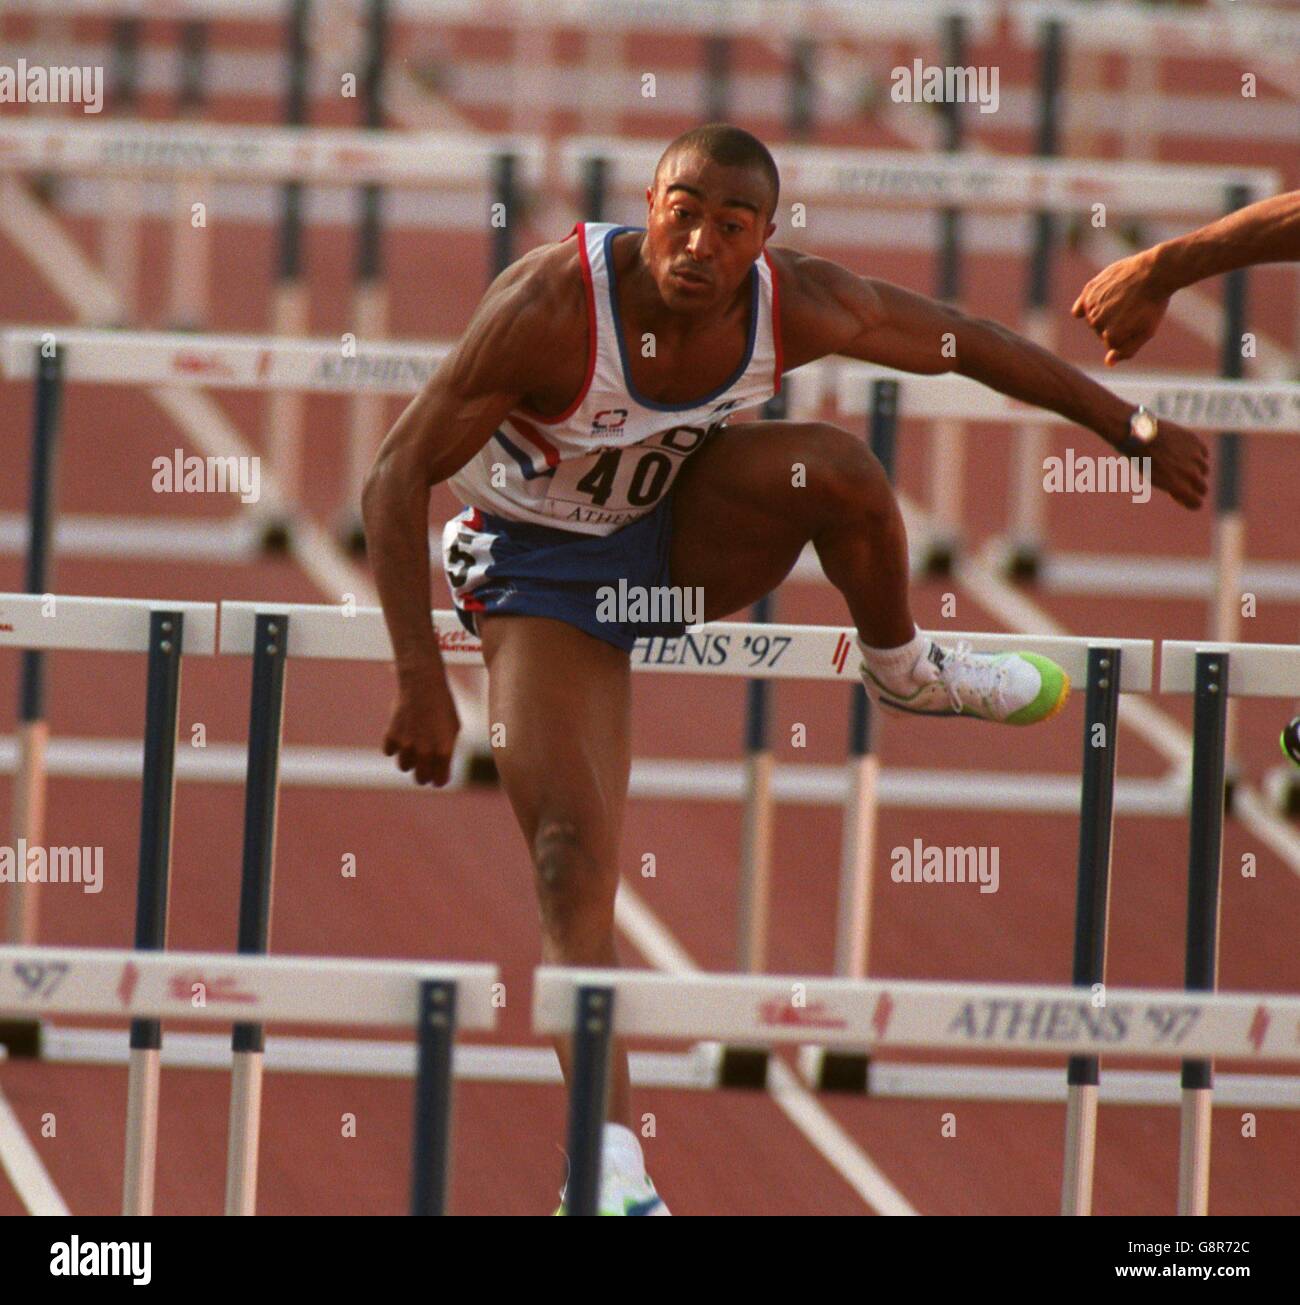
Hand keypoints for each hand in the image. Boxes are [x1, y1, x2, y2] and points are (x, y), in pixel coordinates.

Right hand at [382, 667, 459, 786]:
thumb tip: (439, 771)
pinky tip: (401, 733)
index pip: (440, 781)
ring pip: (404, 766)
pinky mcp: (391, 736)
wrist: (424, 686)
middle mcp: (425, 751)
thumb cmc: (443, 707)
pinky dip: (393, 745)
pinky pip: (389, 752)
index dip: (439, 779)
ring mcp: (407, 745)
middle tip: (424, 767)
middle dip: (423, 775)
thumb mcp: (453, 729)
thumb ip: (447, 752)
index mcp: (444, 751)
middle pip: (420, 779)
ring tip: (414, 743)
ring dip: (408, 759)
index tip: (438, 775)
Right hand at [1072, 249, 1169, 365]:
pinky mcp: (1089, 290)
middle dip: (1114, 324)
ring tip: (1123, 300)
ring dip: (1105, 313)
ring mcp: (1091, 307)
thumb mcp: (1146, 332)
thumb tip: (1108, 362)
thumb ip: (1126, 351)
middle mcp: (1097, 323)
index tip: (1139, 321)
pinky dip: (1087, 306)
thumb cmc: (1153, 304)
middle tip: (1132, 309)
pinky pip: (1081, 306)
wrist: (1156, 272)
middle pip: (1100, 332)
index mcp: (1111, 337)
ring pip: (1093, 319)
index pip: (1112, 345)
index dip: (1127, 335)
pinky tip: (1103, 300)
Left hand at [1139, 419, 1208, 509]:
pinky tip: (1185, 452)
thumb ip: (1172, 486)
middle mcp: (1189, 473)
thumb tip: (1183, 492)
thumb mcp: (1154, 478)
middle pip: (1203, 488)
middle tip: (1185, 482)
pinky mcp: (1196, 442)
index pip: (1196, 503)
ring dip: (1196, 469)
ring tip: (1180, 464)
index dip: (1192, 502)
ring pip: (1204, 470)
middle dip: (1195, 488)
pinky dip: (1197, 455)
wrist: (1137, 434)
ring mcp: (1195, 457)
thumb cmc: (1141, 459)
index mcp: (1176, 486)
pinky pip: (1204, 454)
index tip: (1187, 498)